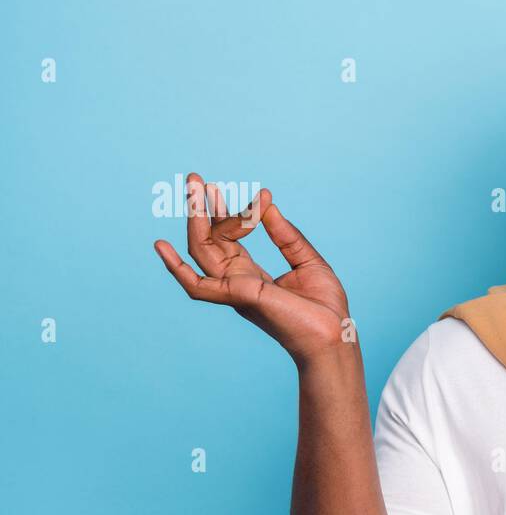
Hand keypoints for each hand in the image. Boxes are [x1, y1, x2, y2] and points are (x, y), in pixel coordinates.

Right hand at [153, 173, 352, 365]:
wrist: (334, 336)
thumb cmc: (324, 307)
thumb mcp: (308, 260)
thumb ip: (286, 235)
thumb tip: (268, 205)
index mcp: (250, 275)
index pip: (227, 239)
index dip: (236, 214)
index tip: (261, 194)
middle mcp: (236, 282)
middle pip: (207, 240)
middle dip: (200, 209)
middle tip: (195, 178)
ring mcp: (234, 289)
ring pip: (202, 250)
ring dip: (196, 218)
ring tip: (193, 187)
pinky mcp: (239, 296)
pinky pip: (198, 285)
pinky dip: (177, 268)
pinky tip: (162, 246)